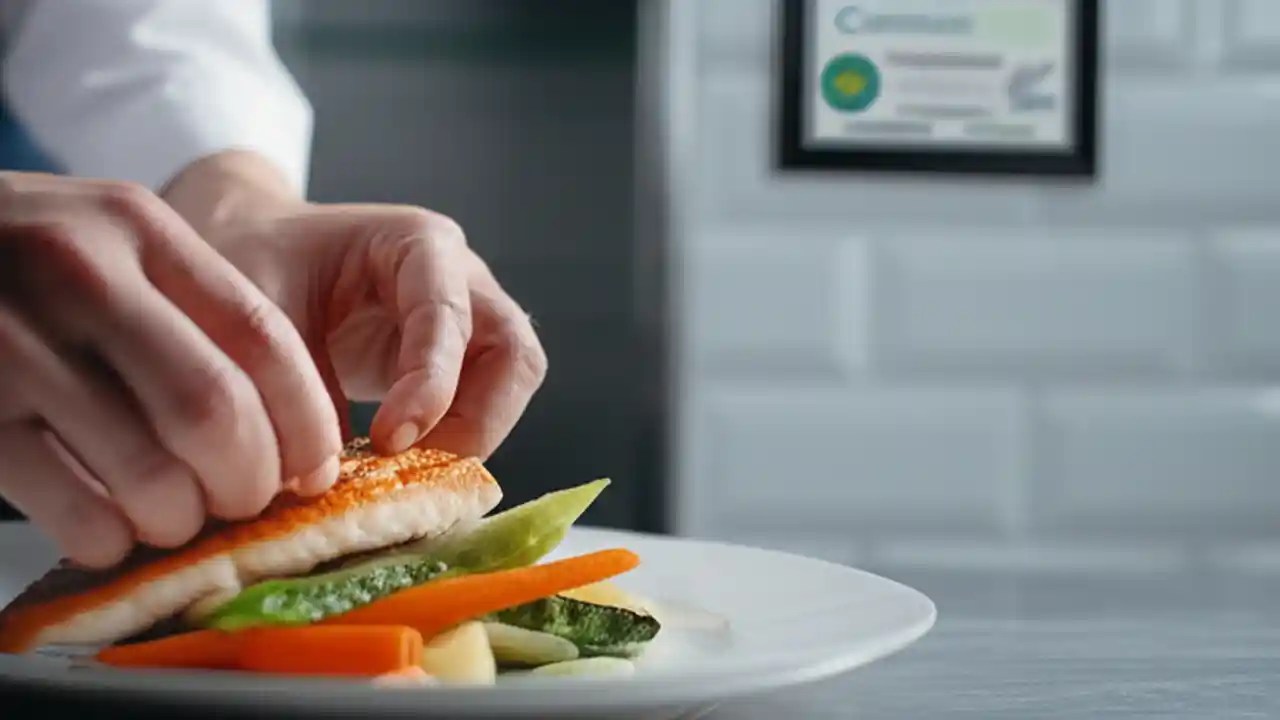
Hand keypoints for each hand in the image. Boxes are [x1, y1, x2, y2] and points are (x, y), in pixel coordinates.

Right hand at [0, 172, 342, 566]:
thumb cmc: (23, 259)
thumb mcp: (111, 242)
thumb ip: (193, 310)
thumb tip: (295, 436)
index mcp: (138, 229)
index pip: (263, 337)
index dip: (306, 420)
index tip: (315, 466)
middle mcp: (79, 274)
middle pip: (215, 410)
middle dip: (249, 479)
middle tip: (244, 501)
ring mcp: (12, 343)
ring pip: (149, 467)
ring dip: (180, 517)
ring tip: (176, 518)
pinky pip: (70, 503)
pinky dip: (109, 537)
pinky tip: (111, 533)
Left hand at [164, 152, 547, 459]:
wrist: (253, 246)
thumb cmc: (255, 260)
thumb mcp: (257, 307)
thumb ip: (293, 383)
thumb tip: (325, 478)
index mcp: (417, 243)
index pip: (450, 313)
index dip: (431, 383)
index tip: (389, 440)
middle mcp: (460, 278)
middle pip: (512, 352)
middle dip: (476, 421)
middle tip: (413, 472)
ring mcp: (468, 320)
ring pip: (511, 386)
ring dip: (472, 438)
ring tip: (405, 475)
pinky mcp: (457, 362)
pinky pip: (484, 408)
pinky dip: (453, 446)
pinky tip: (398, 470)